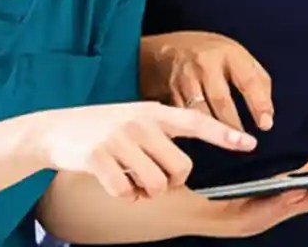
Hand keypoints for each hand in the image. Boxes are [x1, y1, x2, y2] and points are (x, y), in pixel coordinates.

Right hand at [38, 101, 255, 200]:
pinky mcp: (98, 158)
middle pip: (181, 168)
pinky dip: (125, 195)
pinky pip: (126, 192)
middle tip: (155, 177)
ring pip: (156, 184)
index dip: (224, 134)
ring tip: (133, 179)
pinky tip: (116, 184)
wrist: (56, 128)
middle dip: (173, 181)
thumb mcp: (137, 118)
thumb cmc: (105, 127)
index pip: (197, 122)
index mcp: (154, 111)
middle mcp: (140, 123)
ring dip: (147, 191)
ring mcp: (119, 140)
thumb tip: (185, 168)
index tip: (250, 143)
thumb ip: (163, 133)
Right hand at [143, 32, 273, 131]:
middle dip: (234, 124)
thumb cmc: (215, 56)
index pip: (247, 80)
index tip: (266, 124)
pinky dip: (193, 129)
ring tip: (227, 142)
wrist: (172, 47)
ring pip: (199, 111)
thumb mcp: (241, 58)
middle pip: (220, 99)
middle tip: (245, 142)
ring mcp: (185, 78)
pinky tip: (203, 136)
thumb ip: (259, 83)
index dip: (258, 104)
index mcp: (229, 54)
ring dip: (214, 131)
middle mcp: (205, 64)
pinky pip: (183, 116)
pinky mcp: (170, 93)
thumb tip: (267, 116)